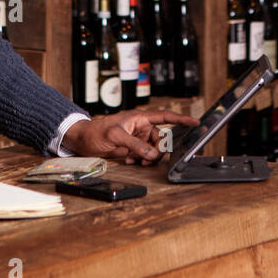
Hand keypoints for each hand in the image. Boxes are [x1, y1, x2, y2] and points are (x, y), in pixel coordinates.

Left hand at [61, 109, 199, 165]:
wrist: (82, 140)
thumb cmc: (95, 131)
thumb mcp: (115, 137)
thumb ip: (135, 145)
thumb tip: (152, 154)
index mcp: (140, 118)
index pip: (165, 116)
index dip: (181, 119)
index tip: (195, 122)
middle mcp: (141, 127)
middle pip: (161, 139)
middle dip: (157, 150)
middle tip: (148, 159)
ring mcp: (137, 138)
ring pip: (153, 150)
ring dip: (148, 157)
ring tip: (136, 161)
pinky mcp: (132, 148)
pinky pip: (144, 156)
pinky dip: (140, 160)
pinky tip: (130, 161)